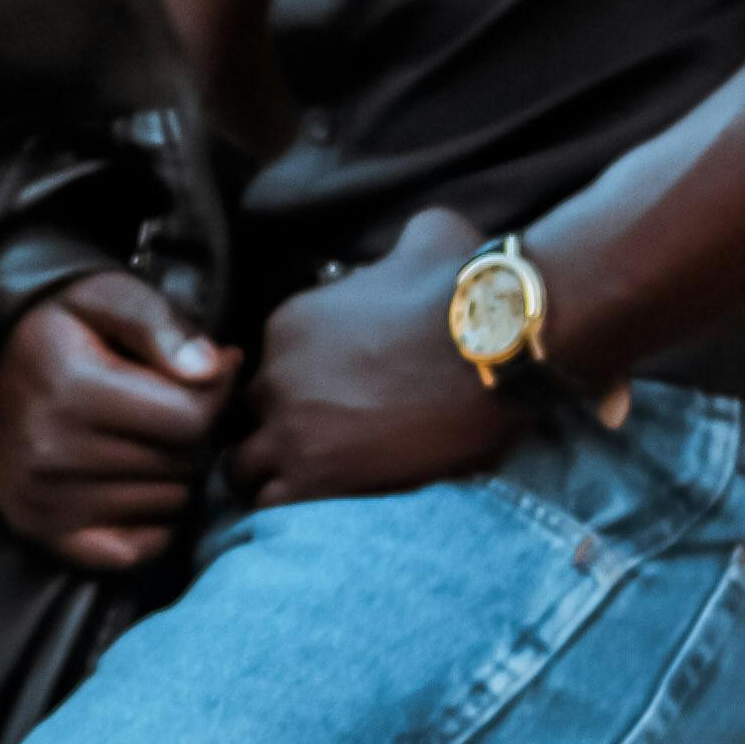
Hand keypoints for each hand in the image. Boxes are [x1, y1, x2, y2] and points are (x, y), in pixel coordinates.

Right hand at [0, 270, 241, 572]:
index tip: (215, 372)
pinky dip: (150, 527)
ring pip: (165, 506)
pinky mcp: (37, 527)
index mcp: (70, 389)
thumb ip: (160, 325)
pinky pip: (126, 553)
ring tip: (153, 437)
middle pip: (180, 466)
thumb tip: (213, 369)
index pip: (189, 420)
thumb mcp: (105, 295)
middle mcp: (50, 452)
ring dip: (175, 476)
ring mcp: (41, 498)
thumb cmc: (55, 325)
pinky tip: (144, 487)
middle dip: (196, 434)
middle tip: (180, 404)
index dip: (218, 395)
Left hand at [229, 207, 506, 505]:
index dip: (297, 387)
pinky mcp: (316, 480)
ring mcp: (290, 432)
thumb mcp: (423, 238)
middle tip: (328, 442)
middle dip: (281, 428)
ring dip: (276, 472)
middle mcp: (276, 377)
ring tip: (322, 479)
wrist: (497, 343)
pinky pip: (272, 505)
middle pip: (253, 416)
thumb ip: (396, 247)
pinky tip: (330, 500)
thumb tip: (407, 251)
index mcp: (288, 324)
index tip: (333, 398)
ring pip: (247, 467)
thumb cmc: (465, 287)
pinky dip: (293, 505)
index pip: (269, 368)